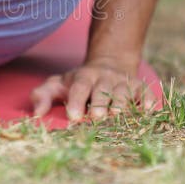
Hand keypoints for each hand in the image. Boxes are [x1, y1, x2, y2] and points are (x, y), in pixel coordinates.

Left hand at [30, 60, 155, 120]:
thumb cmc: (79, 83)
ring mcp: (124, 82)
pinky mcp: (141, 88)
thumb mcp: (58, 84)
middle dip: (100, 103)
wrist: (110, 65)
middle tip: (97, 118)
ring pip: (124, 92)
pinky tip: (148, 112)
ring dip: (122, 103)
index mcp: (84, 76)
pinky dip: (149, 102)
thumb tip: (36, 114)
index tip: (73, 117)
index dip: (77, 100)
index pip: (80, 87)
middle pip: (103, 89)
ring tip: (118, 116)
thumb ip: (43, 95)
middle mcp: (105, 78)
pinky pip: (147, 94)